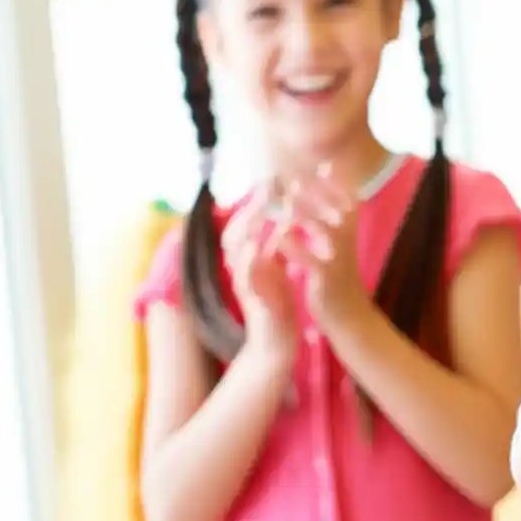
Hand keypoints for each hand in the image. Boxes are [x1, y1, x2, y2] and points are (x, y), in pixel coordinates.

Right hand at [221, 183, 296, 361]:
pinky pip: (244, 278)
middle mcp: (242, 266)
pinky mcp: (250, 299)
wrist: (277, 343)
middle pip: (236, 229)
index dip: (257, 200)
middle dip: (249, 206)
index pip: (248, 222)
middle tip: (265, 184)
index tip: (271, 177)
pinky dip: (247, 260)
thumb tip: (285, 212)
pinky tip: (254, 245)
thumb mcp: (279, 267)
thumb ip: (278, 242)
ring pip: (235, 250)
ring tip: (256, 207)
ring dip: (245, 227)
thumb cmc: (278, 303)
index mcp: (251, 257)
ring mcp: (243, 282)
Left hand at [276, 163, 372, 325]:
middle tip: (297, 173)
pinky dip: (295, 249)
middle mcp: (348, 242)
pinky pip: (311, 261)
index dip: (336, 180)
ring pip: (325, 230)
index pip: (348, 198)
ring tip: (288, 199)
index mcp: (350, 232)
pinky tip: (278, 240)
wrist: (349, 316)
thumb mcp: (340, 245)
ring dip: (306, 213)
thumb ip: (335, 218)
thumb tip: (326, 194)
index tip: (321, 163)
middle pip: (337, 208)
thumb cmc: (338, 277)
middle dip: (317, 190)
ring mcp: (339, 259)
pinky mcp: (327, 278)